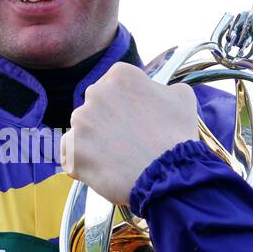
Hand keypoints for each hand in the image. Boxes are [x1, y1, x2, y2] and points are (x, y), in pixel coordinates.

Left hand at [61, 62, 196, 204]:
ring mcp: (80, 121)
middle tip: (128, 142)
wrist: (167, 175)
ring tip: (118, 158)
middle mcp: (95, 92)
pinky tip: (103, 169)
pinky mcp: (72, 148)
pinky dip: (82, 162)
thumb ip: (162, 88)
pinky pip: (70, 153)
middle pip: (97, 107)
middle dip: (108, 122)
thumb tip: (154, 93)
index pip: (115, 86)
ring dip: (96, 142)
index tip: (137, 121)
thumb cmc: (176, 137)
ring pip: (83, 130)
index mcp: (119, 75)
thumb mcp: (182, 98)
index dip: (127, 106)